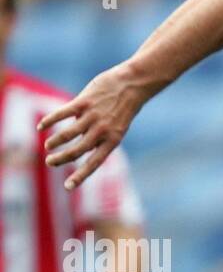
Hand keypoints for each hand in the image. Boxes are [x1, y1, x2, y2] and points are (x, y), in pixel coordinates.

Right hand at [38, 63, 146, 189]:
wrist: (132, 84)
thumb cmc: (122, 107)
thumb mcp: (116, 127)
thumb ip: (99, 136)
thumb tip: (78, 140)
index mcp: (112, 141)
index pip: (94, 163)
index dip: (80, 176)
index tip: (67, 187)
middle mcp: (102, 131)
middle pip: (78, 151)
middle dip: (62, 159)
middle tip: (49, 162)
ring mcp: (93, 116)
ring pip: (69, 133)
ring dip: (55, 142)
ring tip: (47, 147)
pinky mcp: (84, 102)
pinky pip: (63, 113)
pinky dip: (50, 120)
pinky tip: (41, 125)